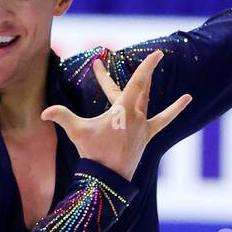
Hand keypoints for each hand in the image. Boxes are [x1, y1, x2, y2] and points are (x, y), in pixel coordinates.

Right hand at [40, 50, 191, 181]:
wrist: (108, 178)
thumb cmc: (93, 154)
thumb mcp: (76, 132)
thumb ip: (61, 116)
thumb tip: (44, 112)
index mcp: (123, 110)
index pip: (137, 82)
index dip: (147, 66)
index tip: (157, 53)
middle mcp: (137, 115)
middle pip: (134, 88)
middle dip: (120, 74)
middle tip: (104, 63)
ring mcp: (143, 126)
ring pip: (146, 100)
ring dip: (146, 84)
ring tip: (151, 68)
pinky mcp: (147, 135)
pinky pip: (164, 119)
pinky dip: (175, 109)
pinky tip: (188, 98)